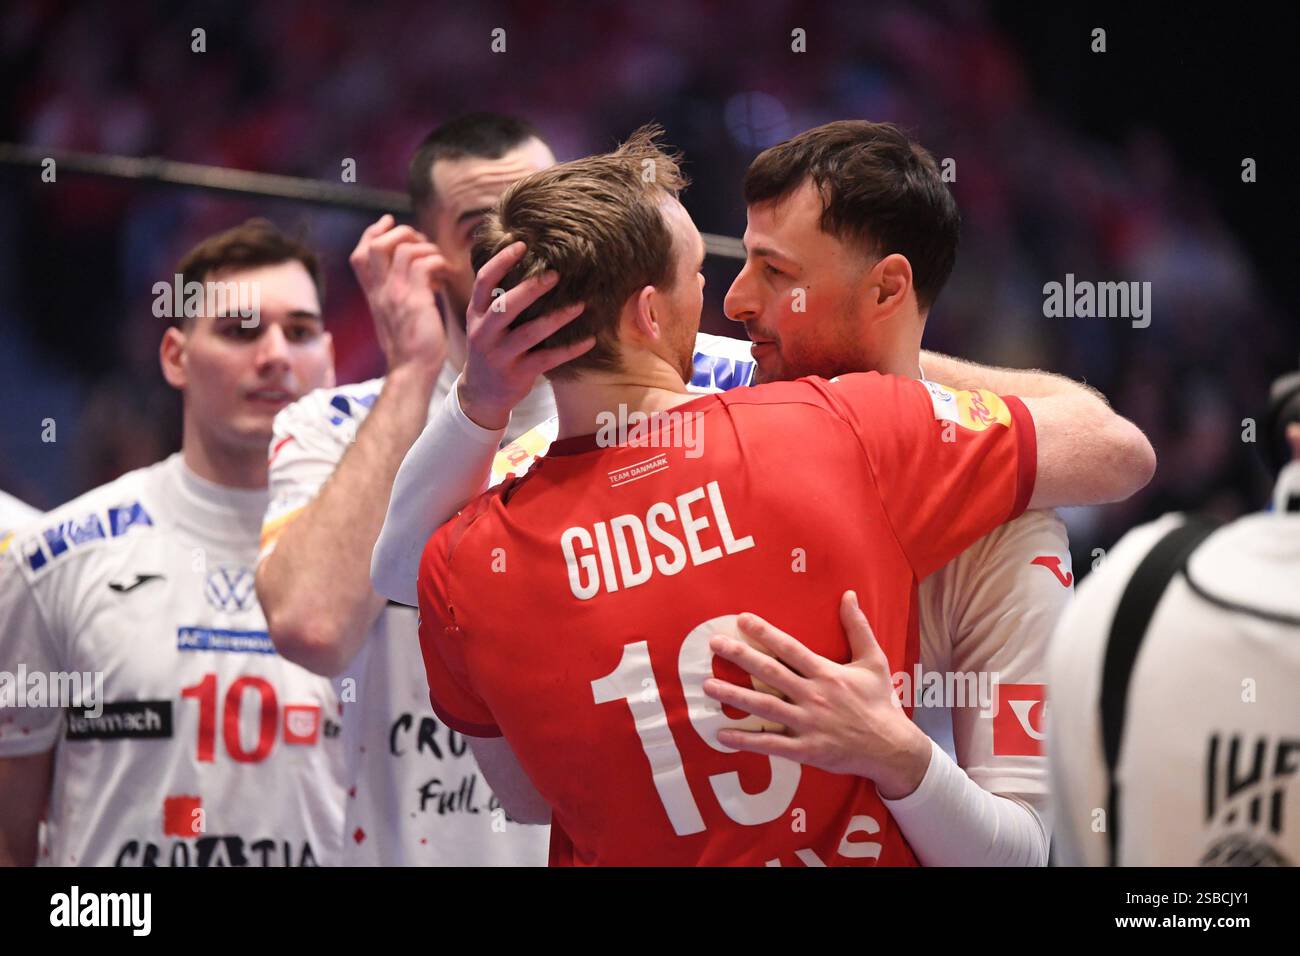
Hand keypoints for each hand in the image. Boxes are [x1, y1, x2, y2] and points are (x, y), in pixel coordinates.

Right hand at [349, 214, 449, 372]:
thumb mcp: (396, 319)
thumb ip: (397, 296)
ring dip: (425, 247)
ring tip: (438, 262)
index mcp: (373, 296)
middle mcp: (380, 292)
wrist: (412, 373)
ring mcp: (395, 294)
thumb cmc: (411, 350)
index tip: (389, 222)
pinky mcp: (415, 300)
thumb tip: (416, 278)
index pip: (360, 254)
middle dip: (400, 232)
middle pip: (375, 244)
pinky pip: (424, 263)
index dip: (372, 232)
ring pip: (402, 248)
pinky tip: (446, 276)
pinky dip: (438, 262)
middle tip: (420, 242)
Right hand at [458, 240, 593, 429]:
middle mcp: (484, 333)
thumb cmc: (491, 348)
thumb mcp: (484, 323)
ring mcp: (500, 355)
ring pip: (529, 333)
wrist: (481, 394)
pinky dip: (569, 350)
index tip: (521, 244)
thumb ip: (498, 299)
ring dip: (557, 318)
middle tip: (555, 274)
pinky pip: (547, 359)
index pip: (483, 282)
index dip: (500, 261)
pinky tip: (589, 340)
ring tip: (580, 305)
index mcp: (476, 314)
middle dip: (530, 288)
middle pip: (506, 306)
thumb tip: (526, 263)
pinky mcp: (517, 374)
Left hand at [702, 591, 932, 799]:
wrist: (891, 748)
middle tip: (714, 645)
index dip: (765, 633)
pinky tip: (722, 734)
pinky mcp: (806, 749)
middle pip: (770, 673)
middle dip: (740, 657)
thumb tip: (849, 594)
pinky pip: (771, 744)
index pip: (790, 648)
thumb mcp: (874, 661)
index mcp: (827, 673)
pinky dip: (746, 740)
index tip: (741, 619)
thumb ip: (858, 627)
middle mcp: (814, 696)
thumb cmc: (880, 701)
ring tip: (708, 686)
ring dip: (734, 696)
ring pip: (764, 707)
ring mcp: (809, 724)